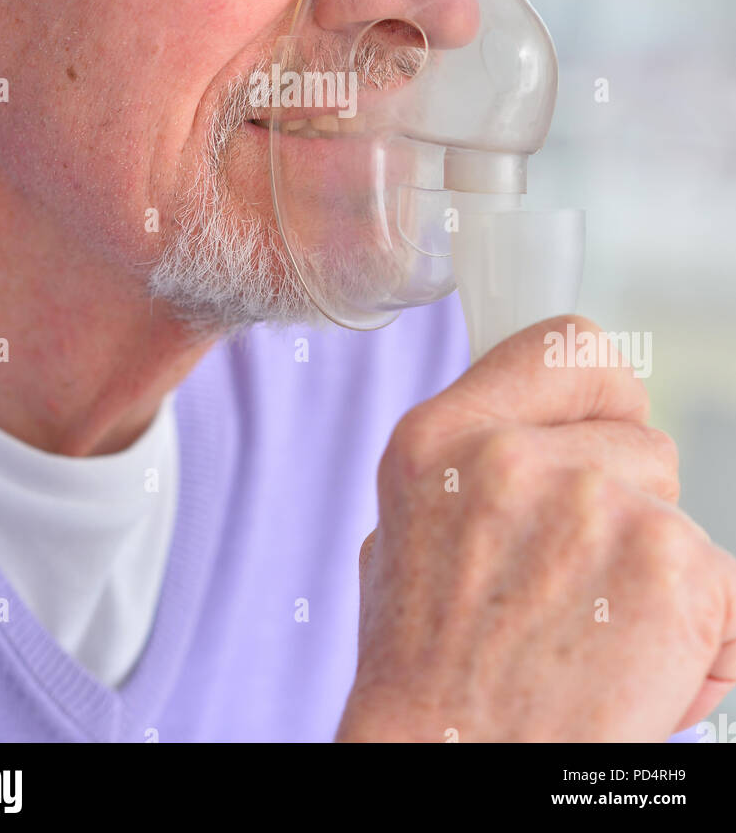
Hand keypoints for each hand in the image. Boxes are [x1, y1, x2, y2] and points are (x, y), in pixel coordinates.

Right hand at [336, 316, 735, 742]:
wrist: (448, 767)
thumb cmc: (428, 673)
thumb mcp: (407, 529)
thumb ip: (477, 462)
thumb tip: (551, 434)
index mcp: (441, 438)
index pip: (568, 344)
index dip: (604, 394)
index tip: (608, 430)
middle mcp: (516, 456)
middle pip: (641, 441)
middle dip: (631, 509)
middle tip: (579, 589)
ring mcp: (598, 507)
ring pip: (681, 517)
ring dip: (660, 577)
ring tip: (597, 643)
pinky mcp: (671, 571)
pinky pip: (725, 585)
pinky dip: (704, 635)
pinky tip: (639, 674)